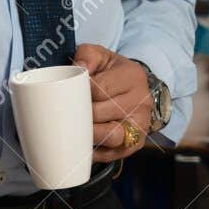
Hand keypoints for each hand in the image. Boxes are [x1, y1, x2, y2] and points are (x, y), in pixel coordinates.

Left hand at [73, 44, 152, 162]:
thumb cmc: (110, 73)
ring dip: (89, 135)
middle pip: (101, 113)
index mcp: (133, 76)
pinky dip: (96, 152)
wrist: (131, 89)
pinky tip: (84, 145)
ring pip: (111, 135)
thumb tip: (78, 68)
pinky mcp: (137, 143)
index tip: (68, 94)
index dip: (79, 94)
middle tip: (66, 113)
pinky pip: (114, 153)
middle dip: (81, 114)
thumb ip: (87, 55)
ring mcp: (142, 124)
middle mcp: (142, 101)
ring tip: (74, 129)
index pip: (99, 89)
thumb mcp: (100, 56)